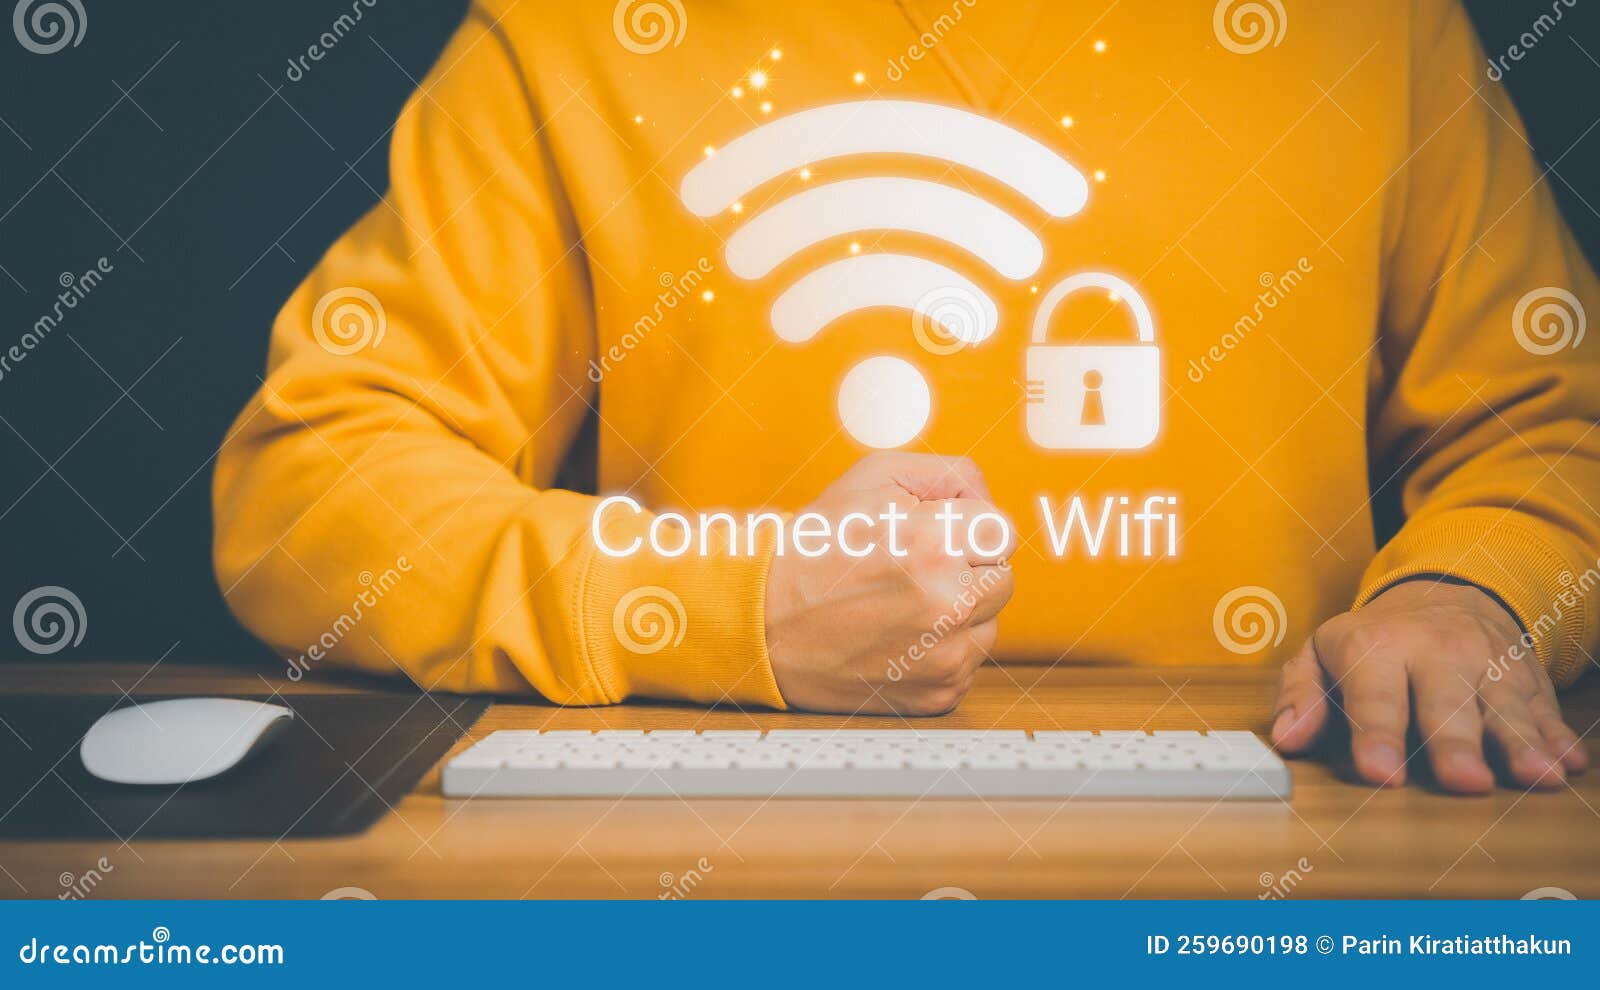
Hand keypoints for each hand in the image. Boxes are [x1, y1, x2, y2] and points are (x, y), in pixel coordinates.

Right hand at [765, 453, 1015, 714]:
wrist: (762, 623)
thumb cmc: (815, 549)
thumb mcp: (873, 478)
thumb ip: (948, 474)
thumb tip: (987, 498)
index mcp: (933, 546)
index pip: (1000, 530)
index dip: (964, 529)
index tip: (932, 538)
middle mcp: (947, 605)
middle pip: (1002, 578)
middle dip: (966, 570)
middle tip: (912, 571)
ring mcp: (945, 657)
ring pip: (988, 623)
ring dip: (957, 613)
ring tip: (899, 605)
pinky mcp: (938, 694)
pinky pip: (968, 663)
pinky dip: (941, 651)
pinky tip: (897, 637)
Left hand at [1271, 578, 1587, 792]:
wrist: (1443, 594)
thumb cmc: (1372, 643)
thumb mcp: (1320, 655)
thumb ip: (1300, 696)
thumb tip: (1287, 738)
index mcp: (1376, 647)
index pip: (1374, 696)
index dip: (1377, 736)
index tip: (1381, 773)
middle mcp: (1436, 653)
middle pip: (1447, 705)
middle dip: (1455, 744)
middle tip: (1464, 781)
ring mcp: (1486, 665)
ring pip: (1505, 708)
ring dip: (1521, 743)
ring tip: (1537, 775)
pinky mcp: (1526, 680)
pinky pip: (1544, 709)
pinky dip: (1557, 736)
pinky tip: (1566, 762)